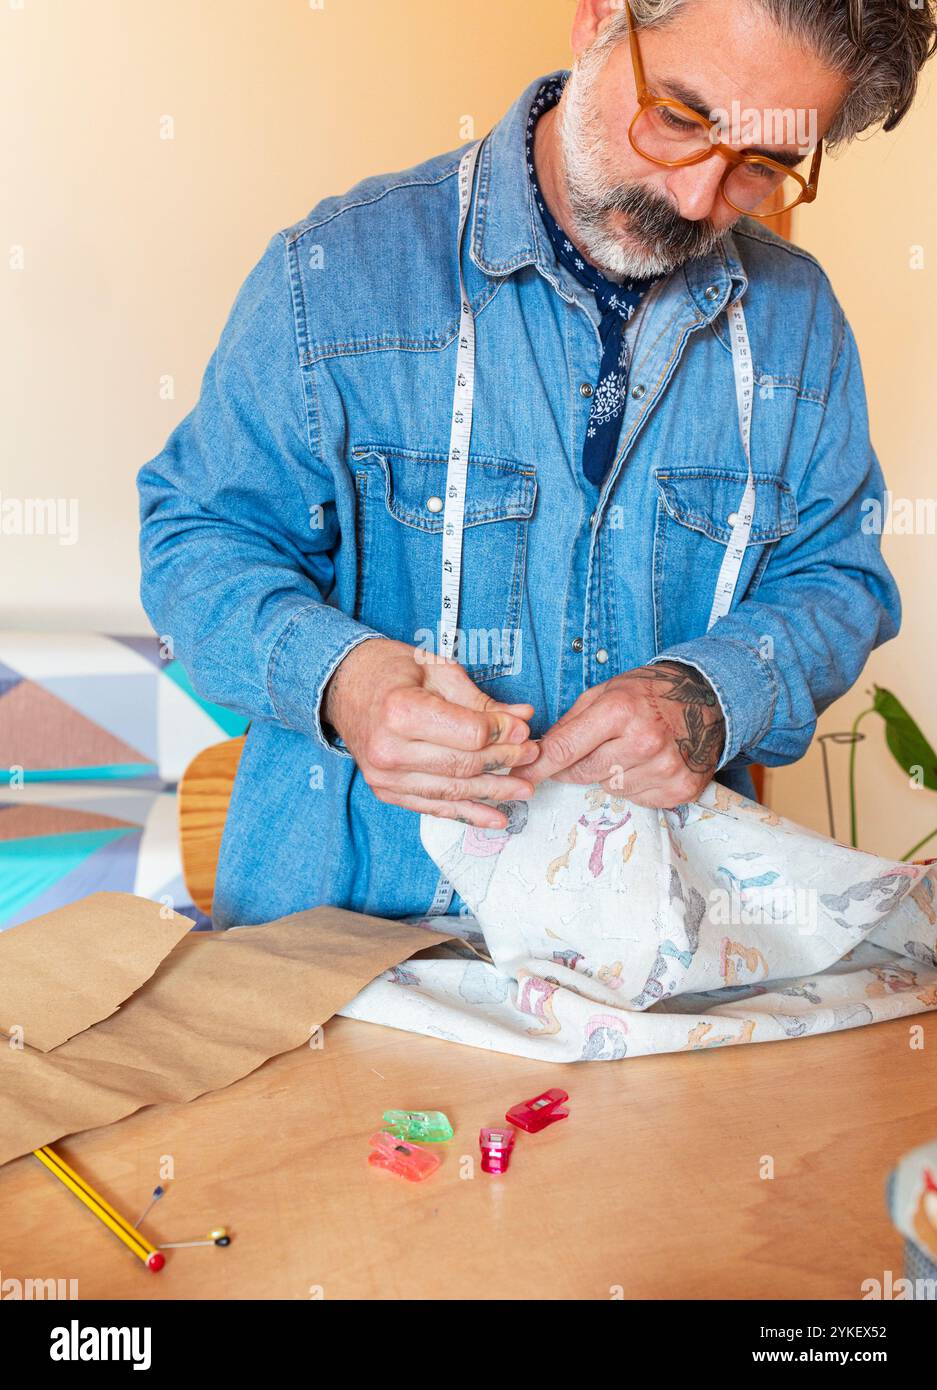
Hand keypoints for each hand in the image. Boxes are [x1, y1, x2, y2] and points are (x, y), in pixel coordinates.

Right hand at [322, 638, 539, 828]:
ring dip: (493, 792)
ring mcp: (385, 776)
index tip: (523, 728)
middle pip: (464, 765)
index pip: (470, 734)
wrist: (343, 686)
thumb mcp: (438, 670)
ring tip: (523, 789)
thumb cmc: (389, 671)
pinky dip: (467, 813)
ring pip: (453, 791)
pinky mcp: (386, 791)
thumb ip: (480, 700)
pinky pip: (433, 807)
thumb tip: (522, 716)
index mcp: (401, 711)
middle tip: (531, 755)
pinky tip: (494, 816)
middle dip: (505, 762)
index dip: (504, 734)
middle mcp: (389, 749)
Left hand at [526, 661, 724, 807]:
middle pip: (585, 772)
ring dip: (612, 774)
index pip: (566, 749)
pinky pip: (638, 799)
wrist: (709, 699)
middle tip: (596, 747)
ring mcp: (665, 768)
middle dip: (578, 764)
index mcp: (620, 711)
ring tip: (632, 749)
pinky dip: (637, 784)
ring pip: (611, 788)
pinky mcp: (680, 789)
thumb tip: (539, 752)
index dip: (538, 765)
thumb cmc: (652, 692)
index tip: (521, 775)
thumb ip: (571, 722)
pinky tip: (649, 763)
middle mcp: (644, 741)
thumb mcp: (607, 691)